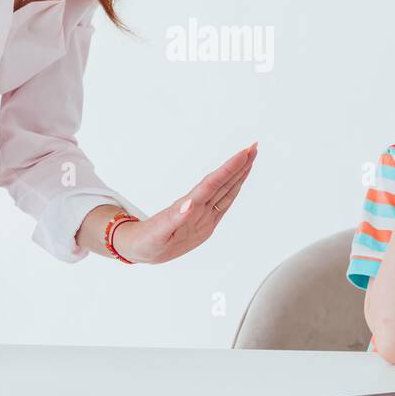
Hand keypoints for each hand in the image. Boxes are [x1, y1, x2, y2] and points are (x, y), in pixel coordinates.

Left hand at [112, 142, 257, 264]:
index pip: (213, 183)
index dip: (229, 169)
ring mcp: (202, 213)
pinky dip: (233, 192)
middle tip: (253, 147)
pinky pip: (222, 204)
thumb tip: (189, 204)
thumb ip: (174, 219)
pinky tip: (239, 183)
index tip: (243, 154)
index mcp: (188, 206)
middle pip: (222, 181)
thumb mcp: (158, 234)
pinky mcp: (204, 222)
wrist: (141, 247)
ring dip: (238, 175)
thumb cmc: (147, 240)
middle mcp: (197, 205)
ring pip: (225, 190)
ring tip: (250, 159)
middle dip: (238, 165)